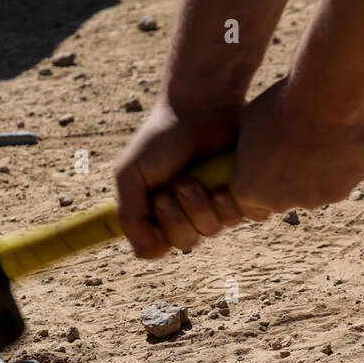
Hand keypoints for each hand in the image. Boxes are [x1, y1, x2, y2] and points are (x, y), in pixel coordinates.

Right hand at [114, 99, 245, 258]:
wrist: (200, 107)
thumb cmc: (161, 138)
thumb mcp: (131, 175)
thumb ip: (129, 216)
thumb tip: (142, 255)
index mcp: (153, 213)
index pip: (155, 249)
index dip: (159, 233)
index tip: (158, 202)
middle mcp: (181, 214)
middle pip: (184, 243)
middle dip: (179, 215)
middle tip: (178, 184)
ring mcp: (209, 207)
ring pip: (209, 232)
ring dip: (200, 204)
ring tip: (195, 177)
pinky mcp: (234, 197)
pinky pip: (234, 220)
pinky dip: (226, 202)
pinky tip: (221, 183)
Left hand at [229, 77, 363, 218]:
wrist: (328, 99)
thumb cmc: (283, 104)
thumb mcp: (251, 119)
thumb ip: (249, 143)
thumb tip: (253, 142)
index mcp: (249, 189)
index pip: (250, 205)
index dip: (258, 187)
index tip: (267, 170)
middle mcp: (281, 203)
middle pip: (285, 196)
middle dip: (290, 176)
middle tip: (298, 144)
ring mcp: (316, 199)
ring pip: (316, 188)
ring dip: (319, 169)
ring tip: (323, 135)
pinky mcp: (346, 188)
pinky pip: (343, 176)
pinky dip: (344, 161)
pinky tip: (343, 135)